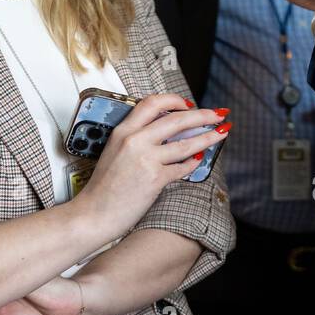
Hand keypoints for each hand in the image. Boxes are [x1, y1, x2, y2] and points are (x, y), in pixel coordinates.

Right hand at [72, 94, 230, 243]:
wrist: (93, 213)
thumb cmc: (104, 186)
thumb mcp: (115, 151)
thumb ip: (137, 137)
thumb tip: (167, 129)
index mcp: (123, 131)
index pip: (152, 102)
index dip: (174, 100)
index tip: (188, 104)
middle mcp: (134, 141)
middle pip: (177, 119)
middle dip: (203, 115)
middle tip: (218, 115)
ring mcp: (145, 159)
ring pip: (187, 143)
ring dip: (208, 137)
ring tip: (221, 134)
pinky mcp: (155, 179)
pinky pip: (182, 167)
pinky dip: (193, 163)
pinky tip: (199, 161)